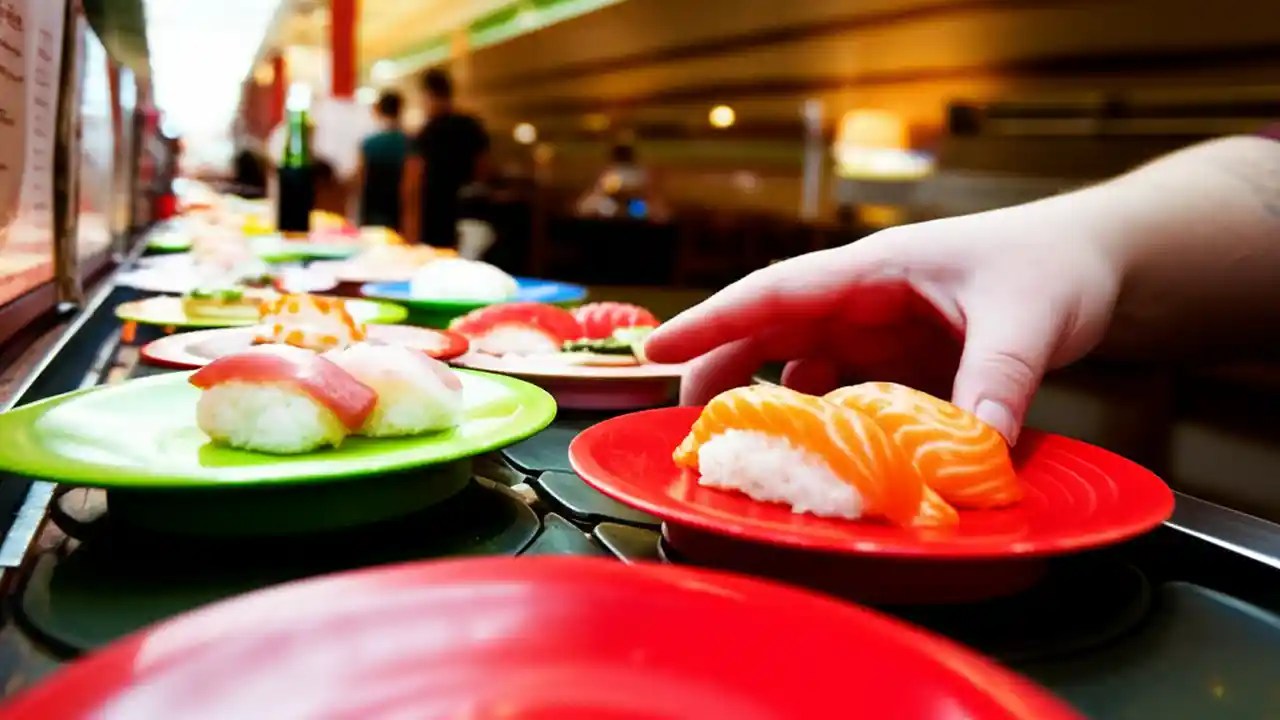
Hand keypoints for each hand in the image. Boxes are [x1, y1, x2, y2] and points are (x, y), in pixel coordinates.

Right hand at [645, 201, 1124, 442]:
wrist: (1097, 262)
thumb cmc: (1055, 265)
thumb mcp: (1027, 319)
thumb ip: (996, 381)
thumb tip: (971, 452)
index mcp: (876, 268)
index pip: (777, 291)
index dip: (714, 320)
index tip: (657, 347)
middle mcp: (865, 296)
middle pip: (770, 329)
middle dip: (720, 368)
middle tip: (685, 422)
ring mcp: (880, 327)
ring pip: (798, 358)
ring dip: (765, 396)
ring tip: (737, 442)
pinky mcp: (901, 356)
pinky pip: (842, 386)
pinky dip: (820, 415)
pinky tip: (817, 446)